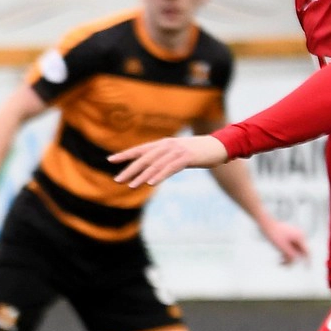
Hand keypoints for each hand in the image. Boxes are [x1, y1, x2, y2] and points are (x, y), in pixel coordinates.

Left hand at [108, 135, 227, 186]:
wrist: (220, 145)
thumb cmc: (198, 151)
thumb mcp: (178, 153)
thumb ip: (164, 158)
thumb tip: (151, 168)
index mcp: (163, 144)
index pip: (140, 149)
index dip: (125, 154)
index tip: (110, 160)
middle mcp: (167, 145)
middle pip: (144, 158)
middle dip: (130, 169)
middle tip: (117, 180)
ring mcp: (177, 151)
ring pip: (155, 165)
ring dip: (141, 176)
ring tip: (131, 186)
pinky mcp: (187, 157)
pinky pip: (170, 168)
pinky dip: (159, 175)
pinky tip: (151, 182)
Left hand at [261, 217, 309, 265]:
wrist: (265, 224)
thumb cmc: (273, 234)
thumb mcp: (282, 247)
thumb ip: (290, 255)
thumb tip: (295, 261)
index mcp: (300, 237)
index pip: (307, 251)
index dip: (308, 261)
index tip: (307, 269)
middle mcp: (300, 235)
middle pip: (300, 252)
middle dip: (292, 258)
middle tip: (282, 263)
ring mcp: (295, 235)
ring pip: (295, 250)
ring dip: (288, 256)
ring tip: (279, 260)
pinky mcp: (289, 236)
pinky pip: (291, 247)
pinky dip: (286, 252)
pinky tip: (280, 256)